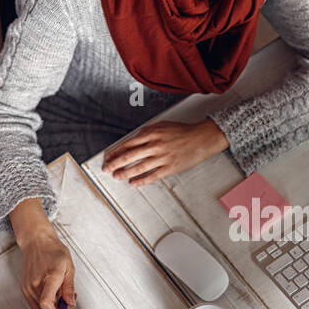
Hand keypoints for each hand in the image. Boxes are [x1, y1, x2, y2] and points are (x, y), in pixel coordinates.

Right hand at [19, 229, 76, 308]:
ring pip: (40, 308)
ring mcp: (28, 286)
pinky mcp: (24, 287)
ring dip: (49, 305)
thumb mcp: (69, 267)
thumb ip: (69, 288)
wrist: (36, 242)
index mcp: (51, 276)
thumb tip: (70, 303)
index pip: (46, 302)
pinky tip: (47, 290)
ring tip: (55, 291)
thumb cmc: (53, 251)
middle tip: (64, 298)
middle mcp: (36, 283)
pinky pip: (34, 304)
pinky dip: (41, 302)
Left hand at [102, 118, 227, 186]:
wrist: (201, 138)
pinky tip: (134, 183)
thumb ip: (146, 132)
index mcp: (151, 133)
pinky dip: (141, 180)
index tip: (108, 157)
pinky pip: (152, 176)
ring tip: (117, 177)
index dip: (116, 152)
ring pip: (139, 167)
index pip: (128, 144)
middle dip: (115, 164)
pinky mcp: (170, 167)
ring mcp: (162, 157)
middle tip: (107, 169)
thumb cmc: (182, 131)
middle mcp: (155, 145)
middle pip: (129, 156)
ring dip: (125, 173)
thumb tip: (132, 141)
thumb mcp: (161, 125)